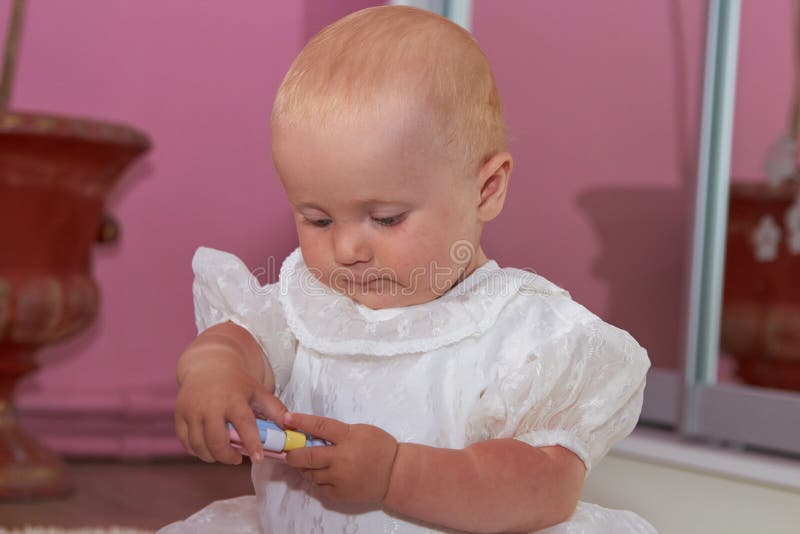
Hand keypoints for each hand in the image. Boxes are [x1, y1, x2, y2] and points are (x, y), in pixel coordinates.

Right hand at [175, 359, 286, 464]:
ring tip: (223, 455)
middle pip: (216, 440)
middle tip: (237, 459)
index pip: (243, 424)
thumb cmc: (237, 382)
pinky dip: (197, 451)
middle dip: (227, 456)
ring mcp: (192, 410)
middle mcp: (210, 405)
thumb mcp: (258, 391)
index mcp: (233, 398)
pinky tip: (208, 450)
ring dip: (212, 457)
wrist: (208, 365)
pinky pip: (186, 442)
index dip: (251, 443)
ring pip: (199, 445)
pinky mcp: (179, 414)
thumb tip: (290, 427)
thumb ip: (275, 409)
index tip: (258, 459)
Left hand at [282, 412, 398, 503]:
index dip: (301, 422)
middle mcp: (341, 459)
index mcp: (348, 438)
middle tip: (288, 451)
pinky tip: (326, 474)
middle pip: (307, 456)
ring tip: (310, 462)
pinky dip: (318, 480)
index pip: (320, 427)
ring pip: (310, 473)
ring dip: (305, 467)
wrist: (395, 475)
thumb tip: (313, 434)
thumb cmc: (380, 448)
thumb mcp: (361, 431)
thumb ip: (338, 432)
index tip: (286, 419)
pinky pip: (320, 487)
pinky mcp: (339, 494)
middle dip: (293, 454)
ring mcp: (339, 479)